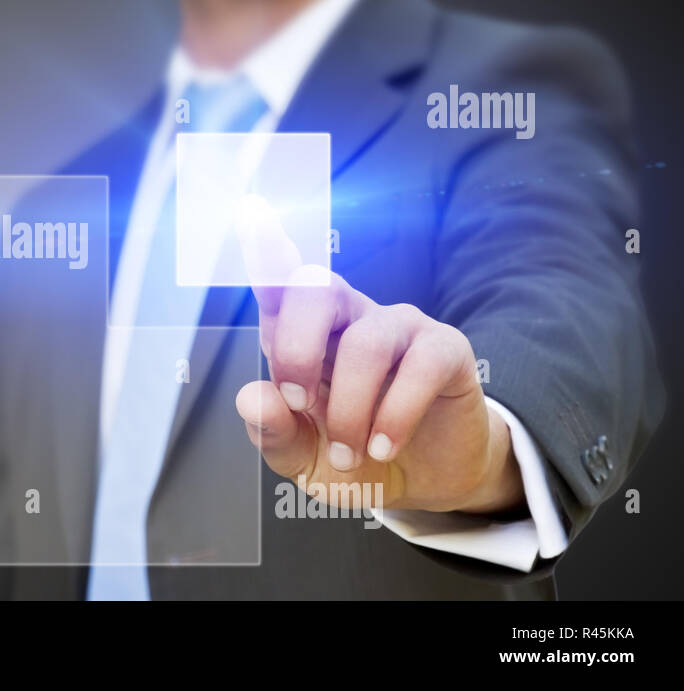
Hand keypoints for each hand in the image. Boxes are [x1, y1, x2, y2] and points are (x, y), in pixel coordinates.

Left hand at [231, 196, 522, 513]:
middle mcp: (348, 317)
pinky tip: (385, 445)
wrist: (424, 483)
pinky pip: (419, 367)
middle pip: (314, 291)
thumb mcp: (303, 458)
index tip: (250, 214)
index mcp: (302, 334)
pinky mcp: (445, 348)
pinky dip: (395, 415)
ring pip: (365, 345)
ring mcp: (397, 327)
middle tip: (299, 403)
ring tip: (351, 455)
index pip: (280, 283)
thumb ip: (273, 433)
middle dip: (296, 349)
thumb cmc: (354, 457)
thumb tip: (252, 397)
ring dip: (350, 411)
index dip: (266, 250)